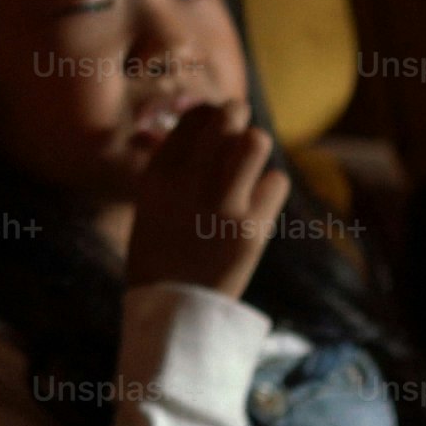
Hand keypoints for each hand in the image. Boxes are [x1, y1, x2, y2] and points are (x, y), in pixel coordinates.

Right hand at [118, 99, 287, 300]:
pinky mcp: (251, 230)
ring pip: (255, 143)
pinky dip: (270, 188)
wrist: (173, 312)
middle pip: (226, 118)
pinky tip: (258, 202)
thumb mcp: (149, 208)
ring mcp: (222, 206)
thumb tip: (204, 134)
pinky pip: (276, 182)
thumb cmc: (159, 259)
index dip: (208, 114)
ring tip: (251, 162)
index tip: (214, 124)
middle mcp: (187, 185)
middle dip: (237, 116)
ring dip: (255, 146)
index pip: (192, 119)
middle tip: (239, 129)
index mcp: (157, 177)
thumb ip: (173, 172)